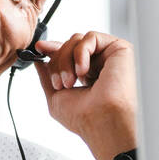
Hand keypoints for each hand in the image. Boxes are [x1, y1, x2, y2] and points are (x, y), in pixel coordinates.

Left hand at [33, 32, 137, 159]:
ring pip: (78, 40)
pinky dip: (80, 53)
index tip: (39, 49)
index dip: (53, 50)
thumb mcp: (56, 97)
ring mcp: (110, 57)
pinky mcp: (119, 49)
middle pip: (70, 45)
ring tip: (69, 82)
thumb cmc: (84, 118)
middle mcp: (100, 65)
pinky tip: (82, 71)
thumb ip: (47, 77)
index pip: (69, 54)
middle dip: (57, 61)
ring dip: (66, 59)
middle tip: (59, 83)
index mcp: (88, 75)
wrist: (102, 122)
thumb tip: (39, 61)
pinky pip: (91, 37)